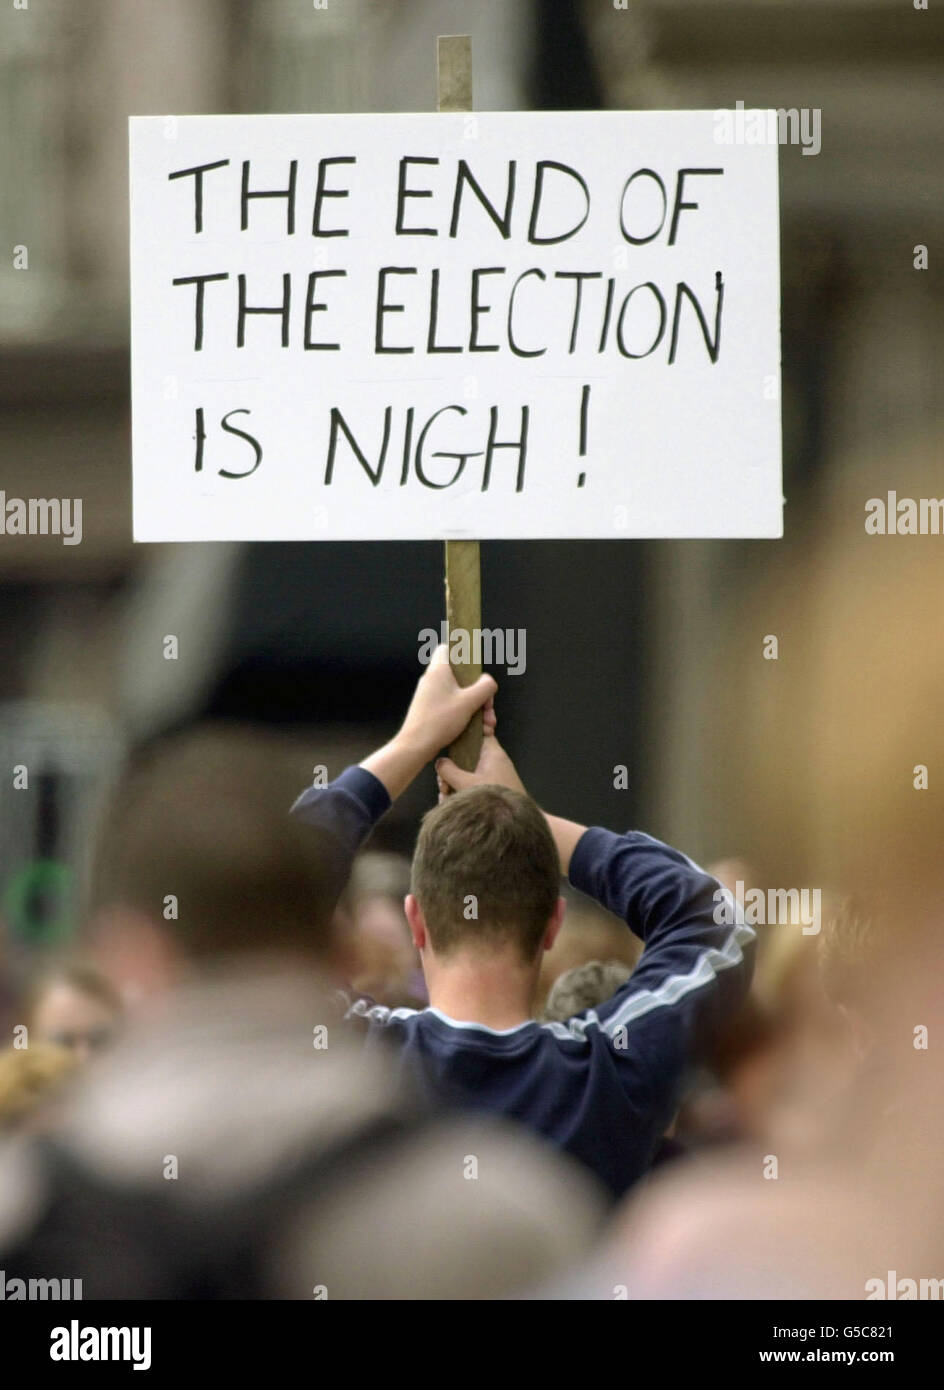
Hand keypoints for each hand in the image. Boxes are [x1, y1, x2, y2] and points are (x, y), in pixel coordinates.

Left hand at [399, 644, 496, 762]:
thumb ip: (485, 687)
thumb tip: (489, 682)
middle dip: (478, 690)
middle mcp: (432, 680)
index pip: (448, 648)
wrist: (416, 746)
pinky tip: (476, 728)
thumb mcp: (469, 702)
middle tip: (487, 706)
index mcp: (439, 671)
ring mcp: (430, 695)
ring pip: (458, 693)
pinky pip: (452, 704)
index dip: (463, 652)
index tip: (476, 667)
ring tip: (486, 723)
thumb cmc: (440, 720)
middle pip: (460, 675)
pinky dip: (465, 713)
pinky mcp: (430, 709)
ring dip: (475, 705)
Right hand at [437, 724, 584, 876]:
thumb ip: (449, 771)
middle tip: (444, 786)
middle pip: (466, 756)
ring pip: (466, 773)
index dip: (466, 732)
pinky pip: (472, 786)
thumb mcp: (466, 784)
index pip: (480, 731)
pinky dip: (462, 794)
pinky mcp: (491, 790)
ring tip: (447, 799)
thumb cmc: (495, 800)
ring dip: (453, 786)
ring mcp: (492, 776)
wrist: (517, 824)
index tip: (451, 739)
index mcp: (492, 753)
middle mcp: (493, 762)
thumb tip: (440, 763)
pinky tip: (452, 806)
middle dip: (451, 772)